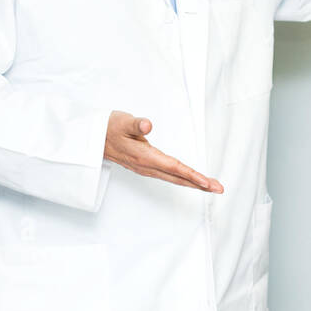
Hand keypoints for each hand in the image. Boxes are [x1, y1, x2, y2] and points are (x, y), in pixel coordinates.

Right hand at [104, 110, 223, 191]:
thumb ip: (135, 124)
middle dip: (199, 184)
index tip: (207, 182)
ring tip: (211, 187)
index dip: (192, 175)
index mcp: (144, 157)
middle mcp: (146, 166)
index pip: (173, 167)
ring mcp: (145, 168)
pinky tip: (191, 181)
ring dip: (193, 184)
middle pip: (177, 177)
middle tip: (219, 188)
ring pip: (174, 178)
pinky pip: (168, 176)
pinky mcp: (145, 167)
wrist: (91, 138)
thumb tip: (147, 126)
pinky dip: (183, 179)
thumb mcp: (122, 121)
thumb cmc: (108, 127)